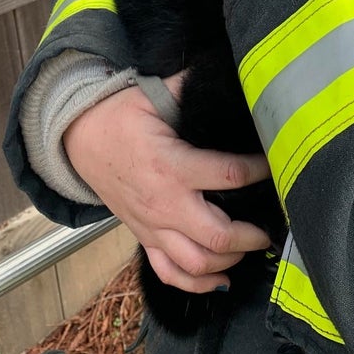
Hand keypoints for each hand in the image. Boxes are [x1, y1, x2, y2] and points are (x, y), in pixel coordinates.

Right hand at [63, 77, 271, 292]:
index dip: (259, 171)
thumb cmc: (120, 116)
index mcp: (171, 165)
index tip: (275, 164)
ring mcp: (153, 226)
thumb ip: (191, 86)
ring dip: (230, 261)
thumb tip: (230, 69)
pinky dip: (197, 283)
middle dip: (252, 234)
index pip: (228, 175)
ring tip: (251, 247)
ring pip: (197, 263)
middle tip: (271, 225)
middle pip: (217, 235)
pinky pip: (170, 273)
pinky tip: (223, 280)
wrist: (78, 140)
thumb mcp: (155, 93)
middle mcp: (164, 203)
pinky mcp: (145, 237)